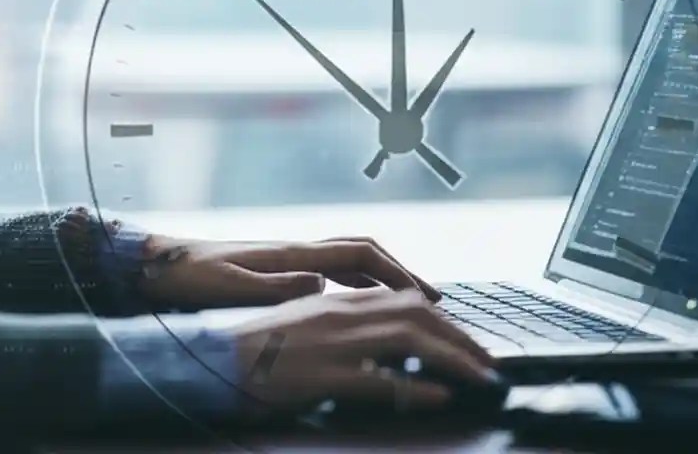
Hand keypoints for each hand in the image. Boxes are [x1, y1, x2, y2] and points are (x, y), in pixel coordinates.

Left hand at [136, 234, 441, 309]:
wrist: (152, 265)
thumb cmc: (185, 278)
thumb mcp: (227, 286)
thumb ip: (273, 288)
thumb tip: (320, 287)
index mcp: (290, 255)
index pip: (358, 254)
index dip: (396, 271)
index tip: (424, 293)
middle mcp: (295, 252)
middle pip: (363, 253)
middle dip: (401, 272)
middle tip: (433, 298)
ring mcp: (286, 259)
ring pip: (349, 262)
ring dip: (382, 278)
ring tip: (408, 302)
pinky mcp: (275, 270)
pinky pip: (331, 272)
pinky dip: (357, 283)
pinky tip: (359, 305)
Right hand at [231, 289, 497, 414]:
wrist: (210, 358)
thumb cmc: (257, 348)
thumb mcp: (306, 323)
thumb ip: (346, 323)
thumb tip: (386, 333)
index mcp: (338, 299)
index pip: (405, 300)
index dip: (443, 319)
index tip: (466, 340)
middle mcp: (341, 312)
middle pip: (417, 315)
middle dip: (460, 339)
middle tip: (487, 362)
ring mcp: (333, 342)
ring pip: (409, 340)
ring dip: (453, 358)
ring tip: (480, 377)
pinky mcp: (322, 375)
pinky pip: (380, 379)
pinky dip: (415, 387)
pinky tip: (439, 396)